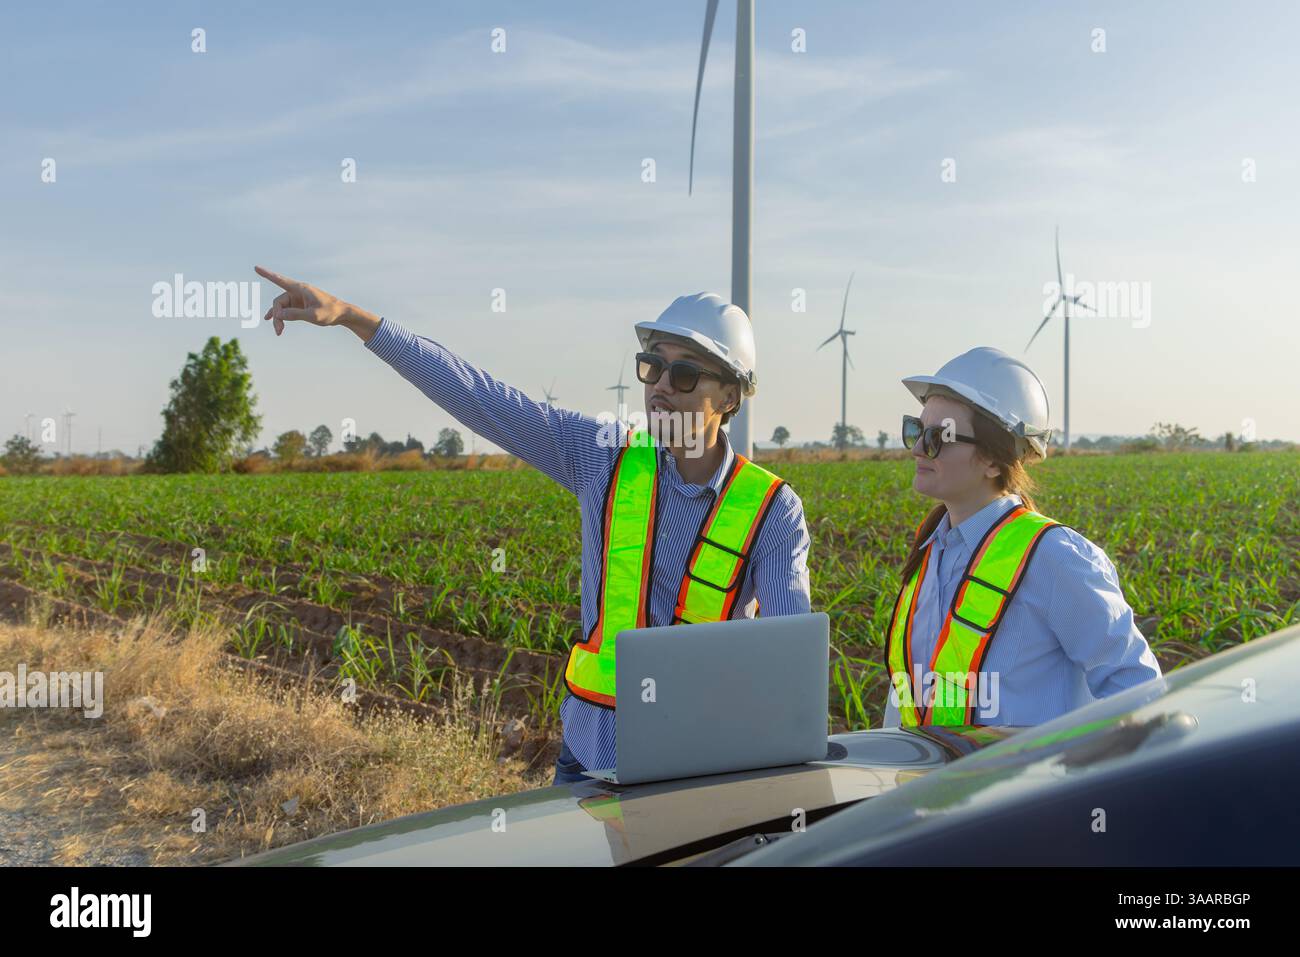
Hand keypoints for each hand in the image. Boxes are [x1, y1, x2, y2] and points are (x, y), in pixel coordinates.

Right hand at [254, 266, 378, 338]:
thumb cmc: (330, 312)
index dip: (267, 274)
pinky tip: (272, 320)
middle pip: (279, 302)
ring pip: (282, 307)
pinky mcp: (300, 305)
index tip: (256, 268)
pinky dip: (281, 316)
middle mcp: (298, 292)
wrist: (342, 314)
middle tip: (279, 330)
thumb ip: (295, 315)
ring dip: (279, 319)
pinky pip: (286, 309)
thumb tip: (277, 314)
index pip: (280, 280)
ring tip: (279, 331)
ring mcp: (298, 298)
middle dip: (277, 315)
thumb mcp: (313, 316)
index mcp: (301, 289)